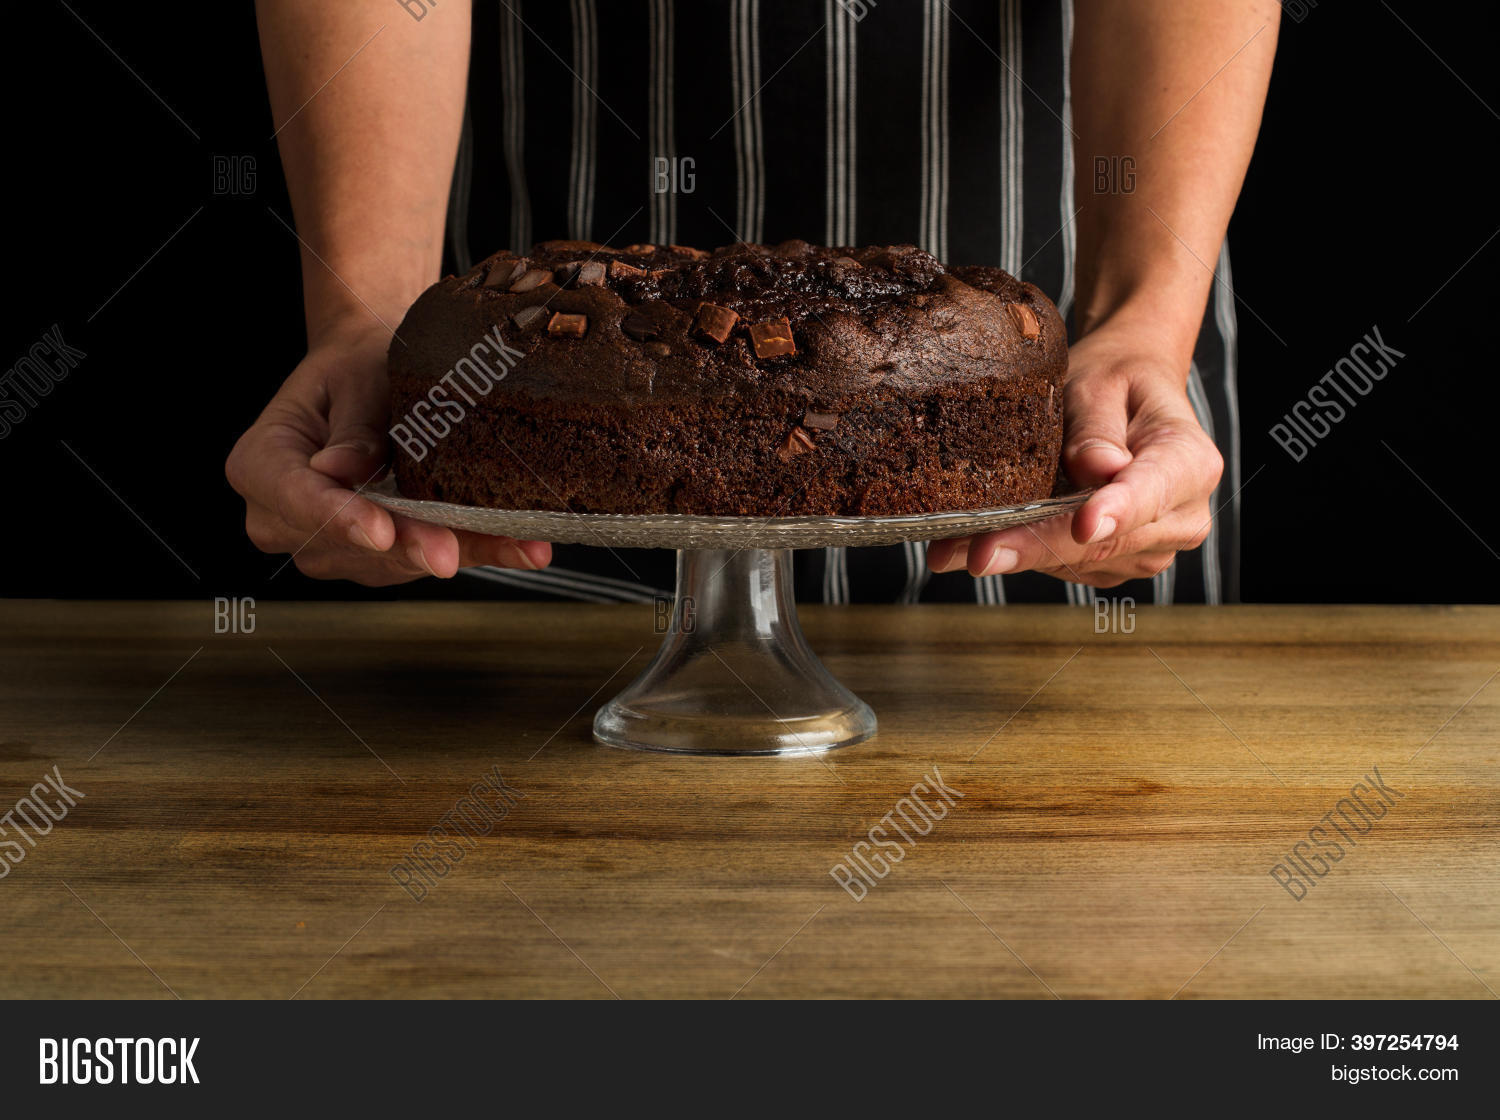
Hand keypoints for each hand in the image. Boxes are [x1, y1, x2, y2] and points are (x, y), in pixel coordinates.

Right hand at [226, 320, 550, 585]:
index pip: (295, 497)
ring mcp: (331, 544)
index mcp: (260, 463)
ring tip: (512, 542)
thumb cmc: (357, 366)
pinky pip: (428, 558)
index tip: (380, 530)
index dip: (338, 518)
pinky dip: (480, 551)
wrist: (375, 373)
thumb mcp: (357, 376)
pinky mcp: (377, 556)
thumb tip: (342, 469)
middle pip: (346, 542)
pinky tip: (525, 549)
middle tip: (450, 551)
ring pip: (392, 563)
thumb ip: (354, 425)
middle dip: (407, 545)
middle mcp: (285, 517)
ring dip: (456, 553)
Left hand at [927, 325, 1222, 586]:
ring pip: (1078, 562)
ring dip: (1016, 555)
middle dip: (1036, 547)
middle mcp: (1182, 517)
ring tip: (954, 547)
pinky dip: (1021, 555)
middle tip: (974, 552)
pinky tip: (976, 546)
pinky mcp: (1116, 562)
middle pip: (1105, 541)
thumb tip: (1099, 466)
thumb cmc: (1114, 383)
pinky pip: (1067, 567)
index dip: (1116, 513)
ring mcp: (1151, 548)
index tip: (1084, 525)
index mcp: (1190, 464)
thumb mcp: (1100, 384)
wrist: (1125, 396)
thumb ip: (1097, 427)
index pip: (1151, 494)